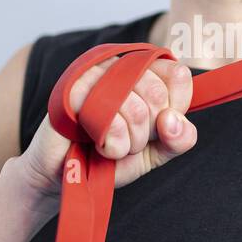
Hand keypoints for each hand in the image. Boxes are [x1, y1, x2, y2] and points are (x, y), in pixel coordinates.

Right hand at [17, 56, 196, 199]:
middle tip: (127, 139)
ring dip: (128, 141)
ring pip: (135, 108)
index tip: (157, 127)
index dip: (175, 109)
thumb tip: (173, 120)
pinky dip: (111, 144)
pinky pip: (110, 120)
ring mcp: (94, 75)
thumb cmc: (108, 157)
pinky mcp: (72, 92)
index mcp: (142, 72)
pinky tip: (97, 144)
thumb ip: (179, 138)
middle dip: (147, 133)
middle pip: (157, 95)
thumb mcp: (155, 152)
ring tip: (109, 143)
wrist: (63, 175)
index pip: (178, 76)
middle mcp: (118, 66)